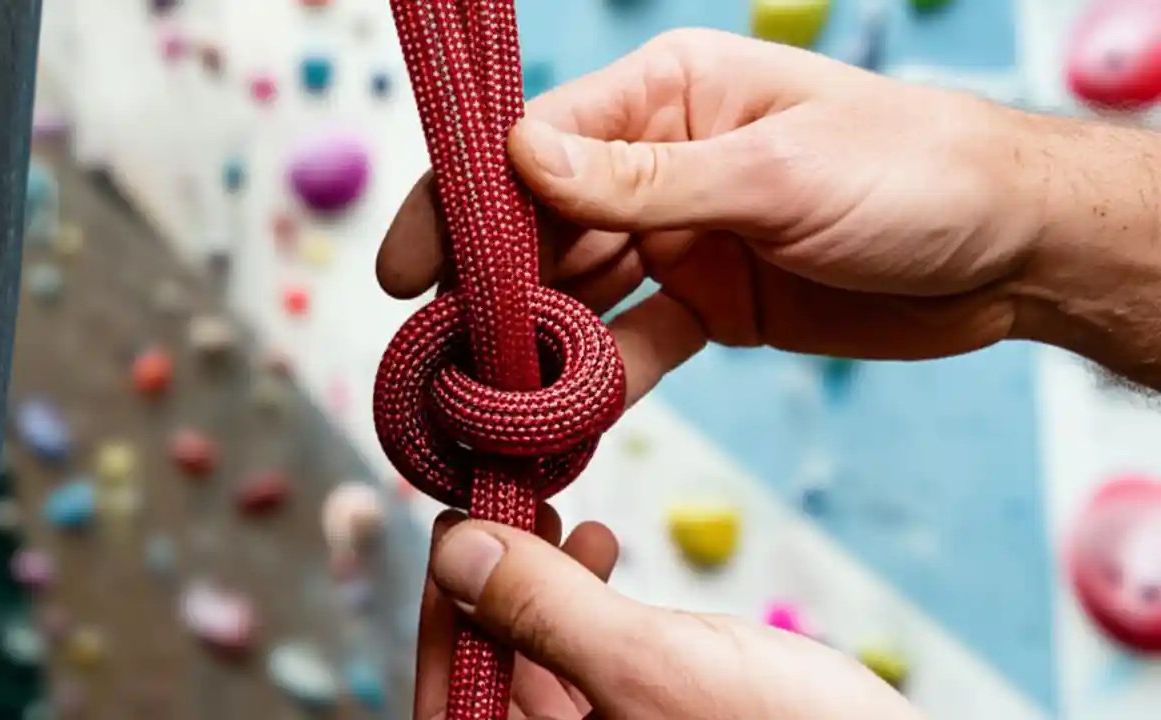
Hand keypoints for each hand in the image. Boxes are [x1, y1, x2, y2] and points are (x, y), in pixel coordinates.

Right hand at [379, 28, 1052, 403]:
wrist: (1009, 253)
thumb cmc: (912, 176)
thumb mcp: (777, 172)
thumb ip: (644, 178)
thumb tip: (517, 161)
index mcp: (666, 99)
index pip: (535, 145)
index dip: (463, 206)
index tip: (408, 270)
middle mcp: (658, 163)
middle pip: (541, 226)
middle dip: (489, 290)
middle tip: (438, 359)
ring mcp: (679, 236)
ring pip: (577, 291)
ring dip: (534, 345)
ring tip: (486, 402)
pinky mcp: (707, 303)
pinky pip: (631, 342)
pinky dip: (597, 379)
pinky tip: (564, 420)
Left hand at [416, 510, 922, 719]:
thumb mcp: (654, 671)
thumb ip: (547, 614)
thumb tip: (457, 550)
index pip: (449, 701)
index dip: (439, 614)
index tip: (457, 526)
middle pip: (484, 676)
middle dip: (491, 585)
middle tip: (505, 504)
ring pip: (533, 660)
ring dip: (535, 583)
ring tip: (560, 515)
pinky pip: (584, 659)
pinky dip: (581, 599)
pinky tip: (602, 544)